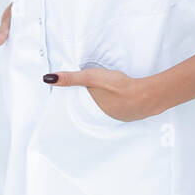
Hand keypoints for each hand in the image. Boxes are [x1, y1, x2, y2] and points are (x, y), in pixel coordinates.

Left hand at [45, 68, 159, 121]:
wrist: (146, 96)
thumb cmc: (118, 87)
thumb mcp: (91, 77)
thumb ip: (71, 78)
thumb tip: (48, 79)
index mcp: (93, 108)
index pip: (82, 104)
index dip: (82, 98)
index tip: (81, 93)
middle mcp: (105, 116)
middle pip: (97, 107)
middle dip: (96, 101)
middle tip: (97, 91)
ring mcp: (120, 117)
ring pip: (111, 109)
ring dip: (110, 102)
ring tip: (111, 94)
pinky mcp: (133, 114)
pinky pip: (125, 109)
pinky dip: (124, 103)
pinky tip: (127, 97)